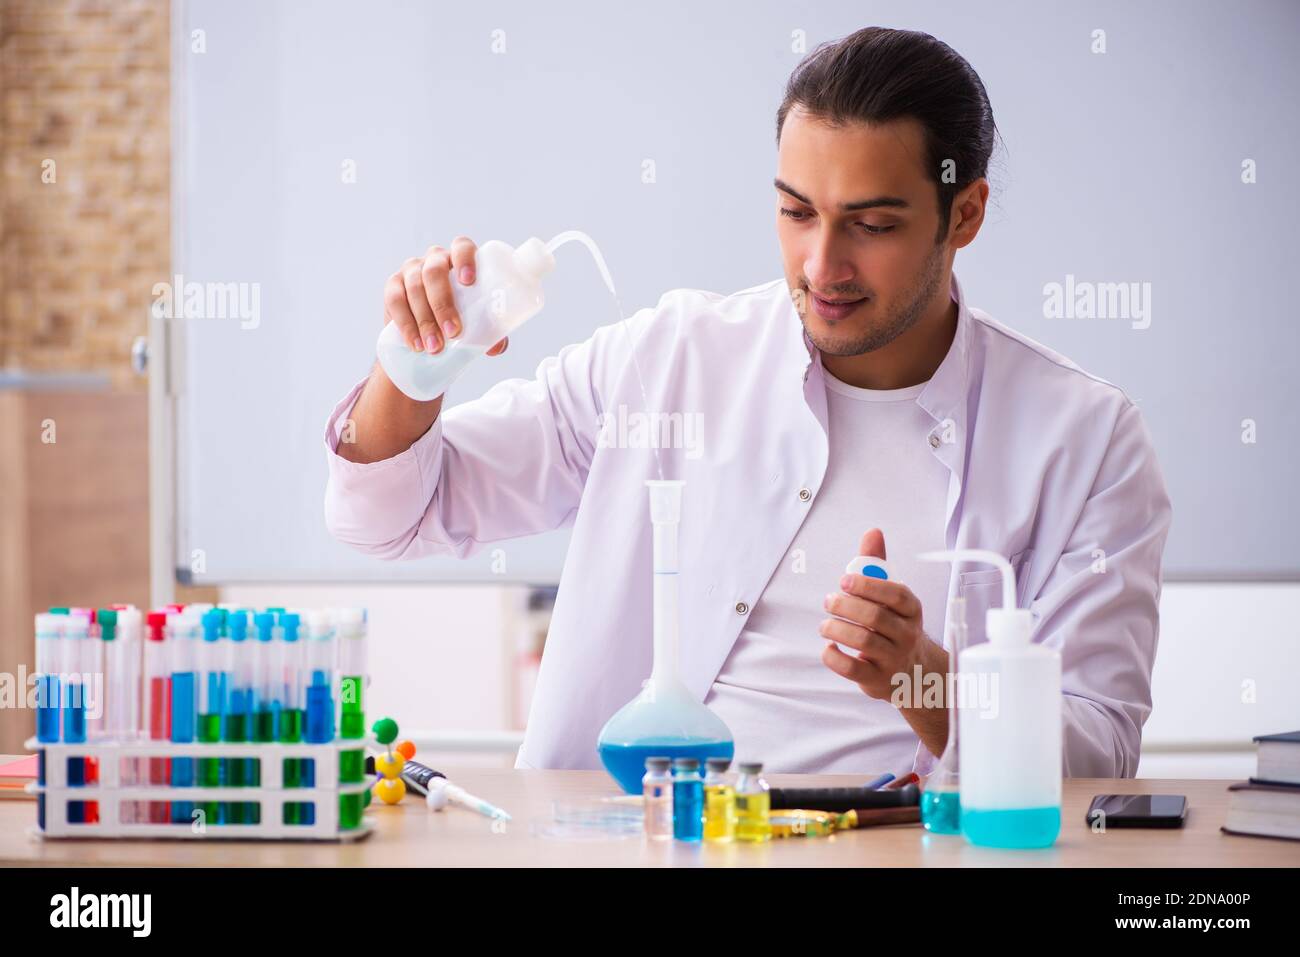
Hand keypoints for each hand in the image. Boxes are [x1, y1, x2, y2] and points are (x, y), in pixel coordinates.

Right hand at [382, 236, 508, 356]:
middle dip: (443, 304)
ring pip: (415, 287)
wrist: (427, 333)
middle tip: (453, 332)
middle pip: (435, 271)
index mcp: (459, 260)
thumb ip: (489, 332)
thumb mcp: (477, 323)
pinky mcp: (393, 285)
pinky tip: (415, 343)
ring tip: (435, 346)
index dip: (465, 259)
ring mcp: (411, 270)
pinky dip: (406, 324)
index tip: (469, 282)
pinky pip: (395, 300)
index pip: (462, 247)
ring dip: (425, 320)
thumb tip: (496, 347)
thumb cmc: (459, 319)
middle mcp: (435, 259)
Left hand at [819, 528, 950, 754]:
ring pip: (863, 641)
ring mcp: (893, 660)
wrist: (915, 674)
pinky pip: (852, 669)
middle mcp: (906, 635)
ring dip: (836, 629)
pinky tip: (830, 647)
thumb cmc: (895, 626)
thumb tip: (873, 532)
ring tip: (825, 625)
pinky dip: (834, 656)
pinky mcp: (877, 680)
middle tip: (829, 601)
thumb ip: (878, 565)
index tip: (844, 580)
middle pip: (875, 617)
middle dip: (846, 606)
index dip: (868, 586)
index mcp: (911, 611)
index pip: (896, 595)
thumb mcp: (891, 597)